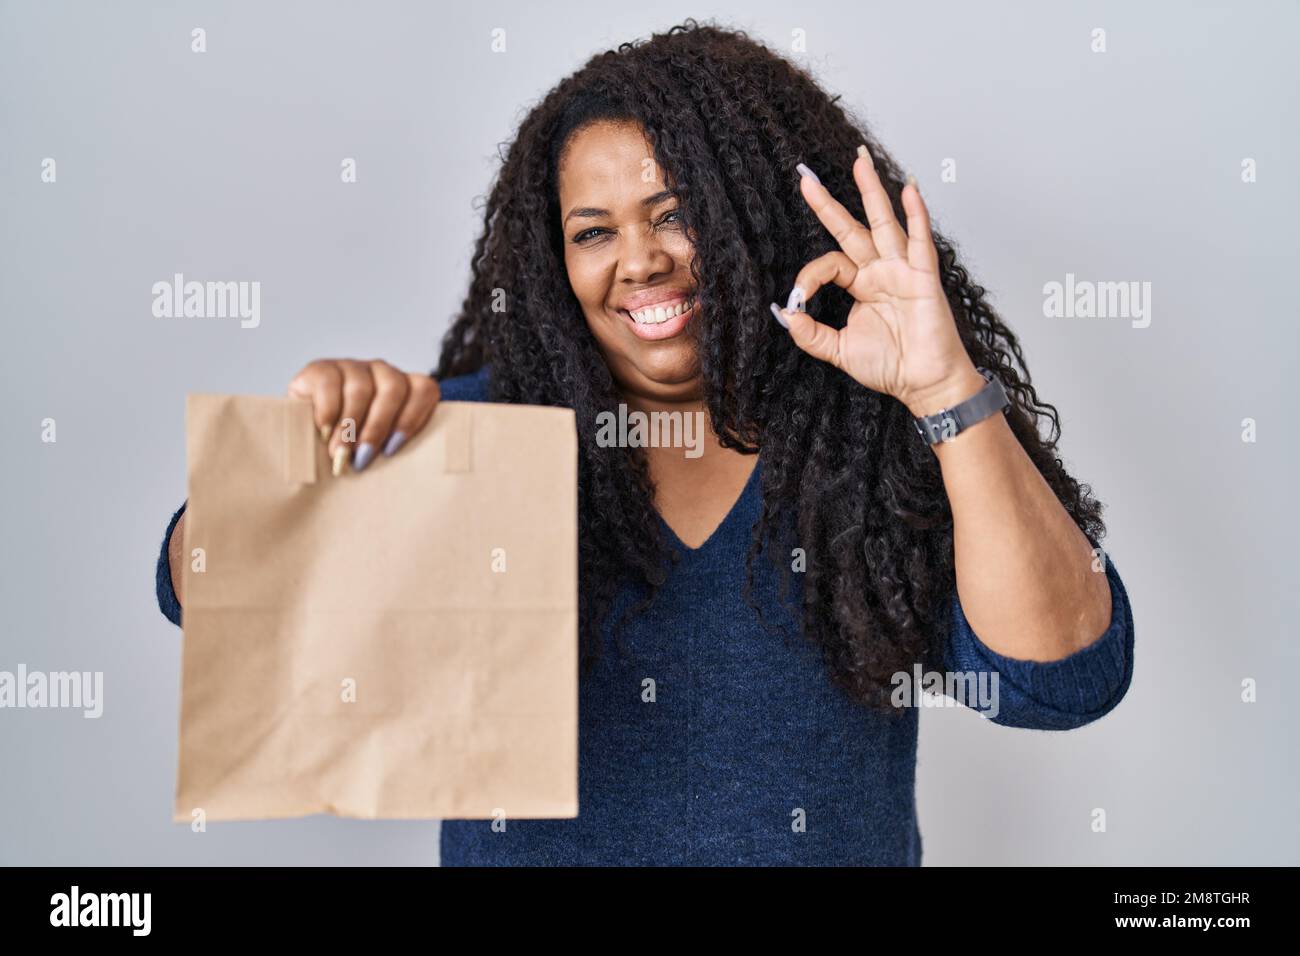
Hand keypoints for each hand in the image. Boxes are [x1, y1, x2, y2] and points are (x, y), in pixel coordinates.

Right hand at [287, 359, 440, 474]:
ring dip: (350, 426)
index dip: (412, 418)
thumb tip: (411, 472)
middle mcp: (382, 372)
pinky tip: (323, 432)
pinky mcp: (321, 368)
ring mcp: (353, 367)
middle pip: (393, 389)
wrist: (306, 435)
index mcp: (406, 388)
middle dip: (378, 427)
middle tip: (363, 457)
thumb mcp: (378, 448)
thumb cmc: (352, 449)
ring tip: (339, 453)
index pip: (424, 390)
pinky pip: (329, 383)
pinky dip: (328, 410)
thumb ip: (396, 450)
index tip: (393, 449)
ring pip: (361, 388)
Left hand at [773, 148, 983, 416]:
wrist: (923, 384)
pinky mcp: (924, 277)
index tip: (798, 297)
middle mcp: (880, 272)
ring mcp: (902, 270)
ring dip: (872, 192)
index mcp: (861, 286)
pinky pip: (919, 241)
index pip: (830, 263)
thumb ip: (811, 334)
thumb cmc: (890, 366)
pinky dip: (916, 215)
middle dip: (830, 202)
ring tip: (859, 162)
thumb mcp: (839, 350)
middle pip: (852, 228)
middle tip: (807, 176)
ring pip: (883, 223)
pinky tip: (909, 190)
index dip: (809, 276)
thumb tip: (785, 313)